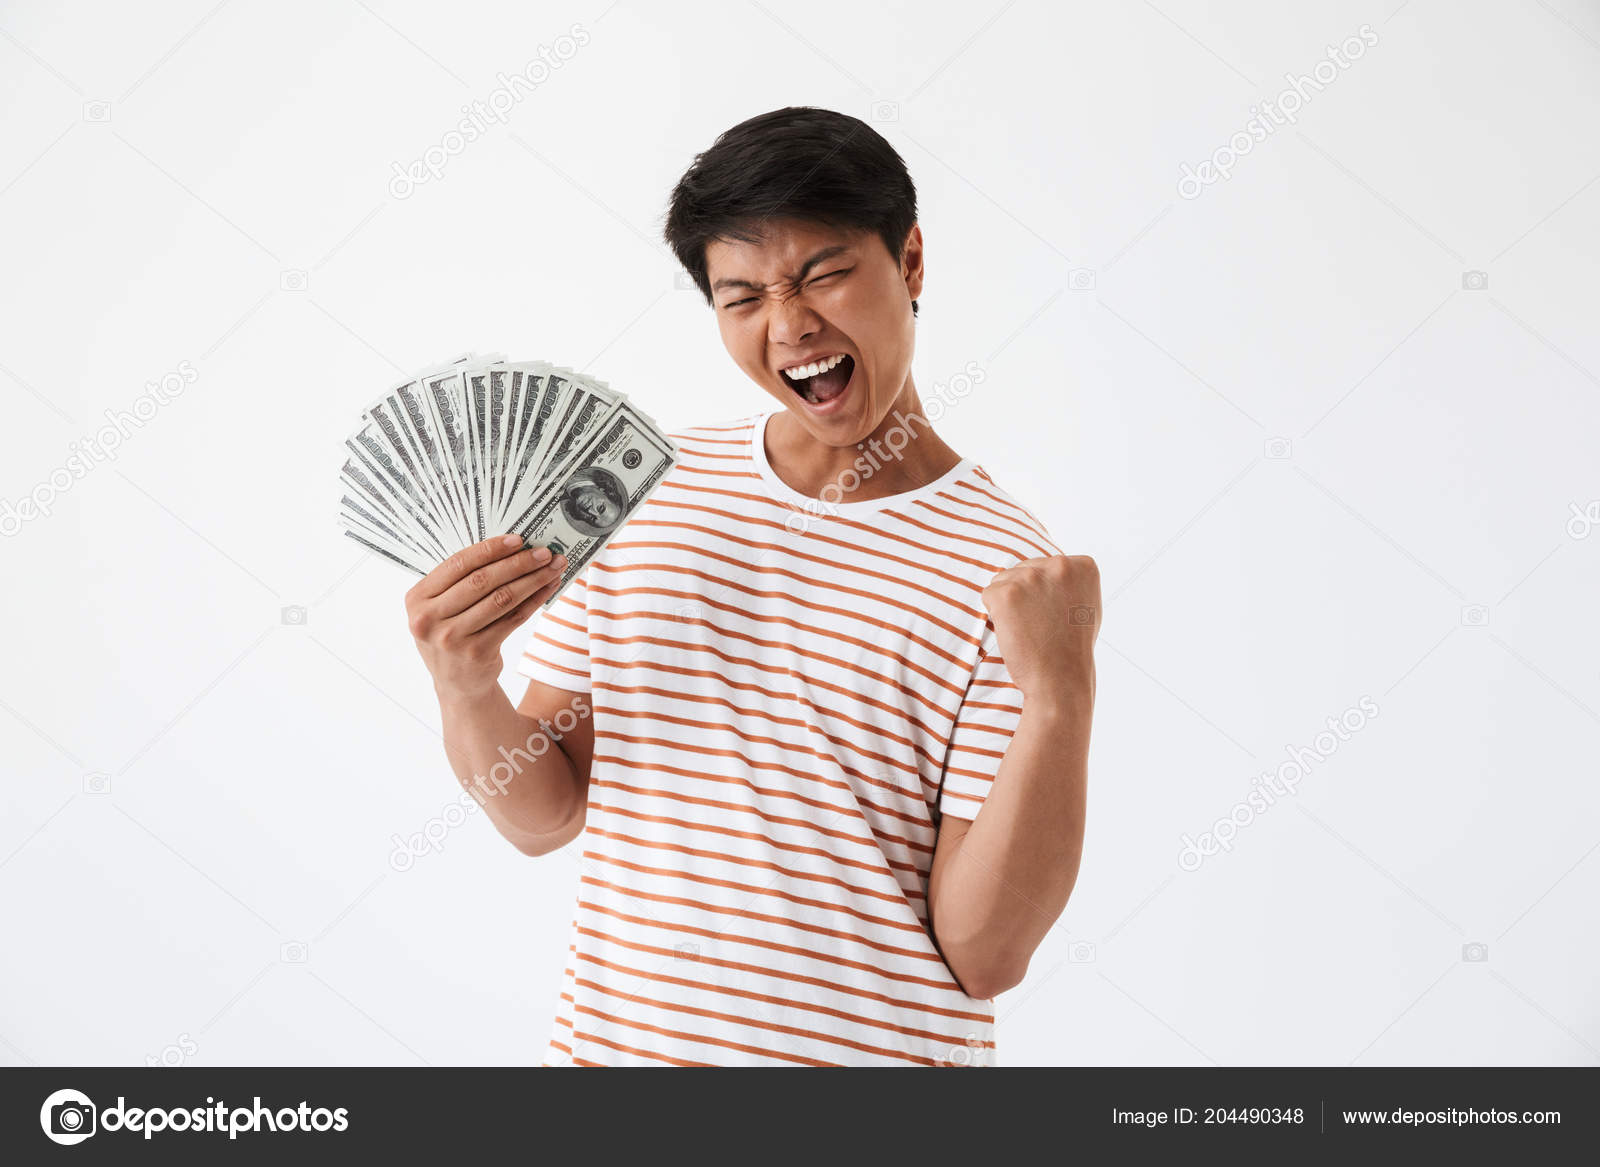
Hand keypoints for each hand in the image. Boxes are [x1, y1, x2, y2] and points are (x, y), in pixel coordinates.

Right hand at [406, 534, 568, 700]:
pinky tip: (547, 589)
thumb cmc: (451, 634)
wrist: (456, 684)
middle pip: (482, 580)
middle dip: (518, 562)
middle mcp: (429, 618)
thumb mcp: (440, 609)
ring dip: (532, 580)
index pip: (458, 564)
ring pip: (501, 598)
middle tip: (544, 552)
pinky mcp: (478, 652)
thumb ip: (461, 581)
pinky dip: (534, 600)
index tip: (518, 539)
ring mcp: (452, 638)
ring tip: (553, 567)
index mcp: (417, 599)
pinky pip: (513, 618)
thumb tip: (510, 548)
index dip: (490, 549)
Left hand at [981, 554, 1099, 702]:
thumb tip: (1050, 566)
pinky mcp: (1006, 593)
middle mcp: (1059, 565)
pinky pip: (989, 595)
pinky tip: (1015, 631)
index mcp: (1082, 566)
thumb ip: (1069, 581)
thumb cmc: (1072, 648)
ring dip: (1009, 604)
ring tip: (1029, 628)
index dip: (1046, 593)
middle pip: (1023, 570)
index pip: (1046, 566)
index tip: (1058, 615)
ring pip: (1004, 581)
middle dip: (1026, 596)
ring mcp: (1031, 578)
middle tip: (1041, 625)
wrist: (1060, 679)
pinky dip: (996, 614)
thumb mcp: (1085, 604)